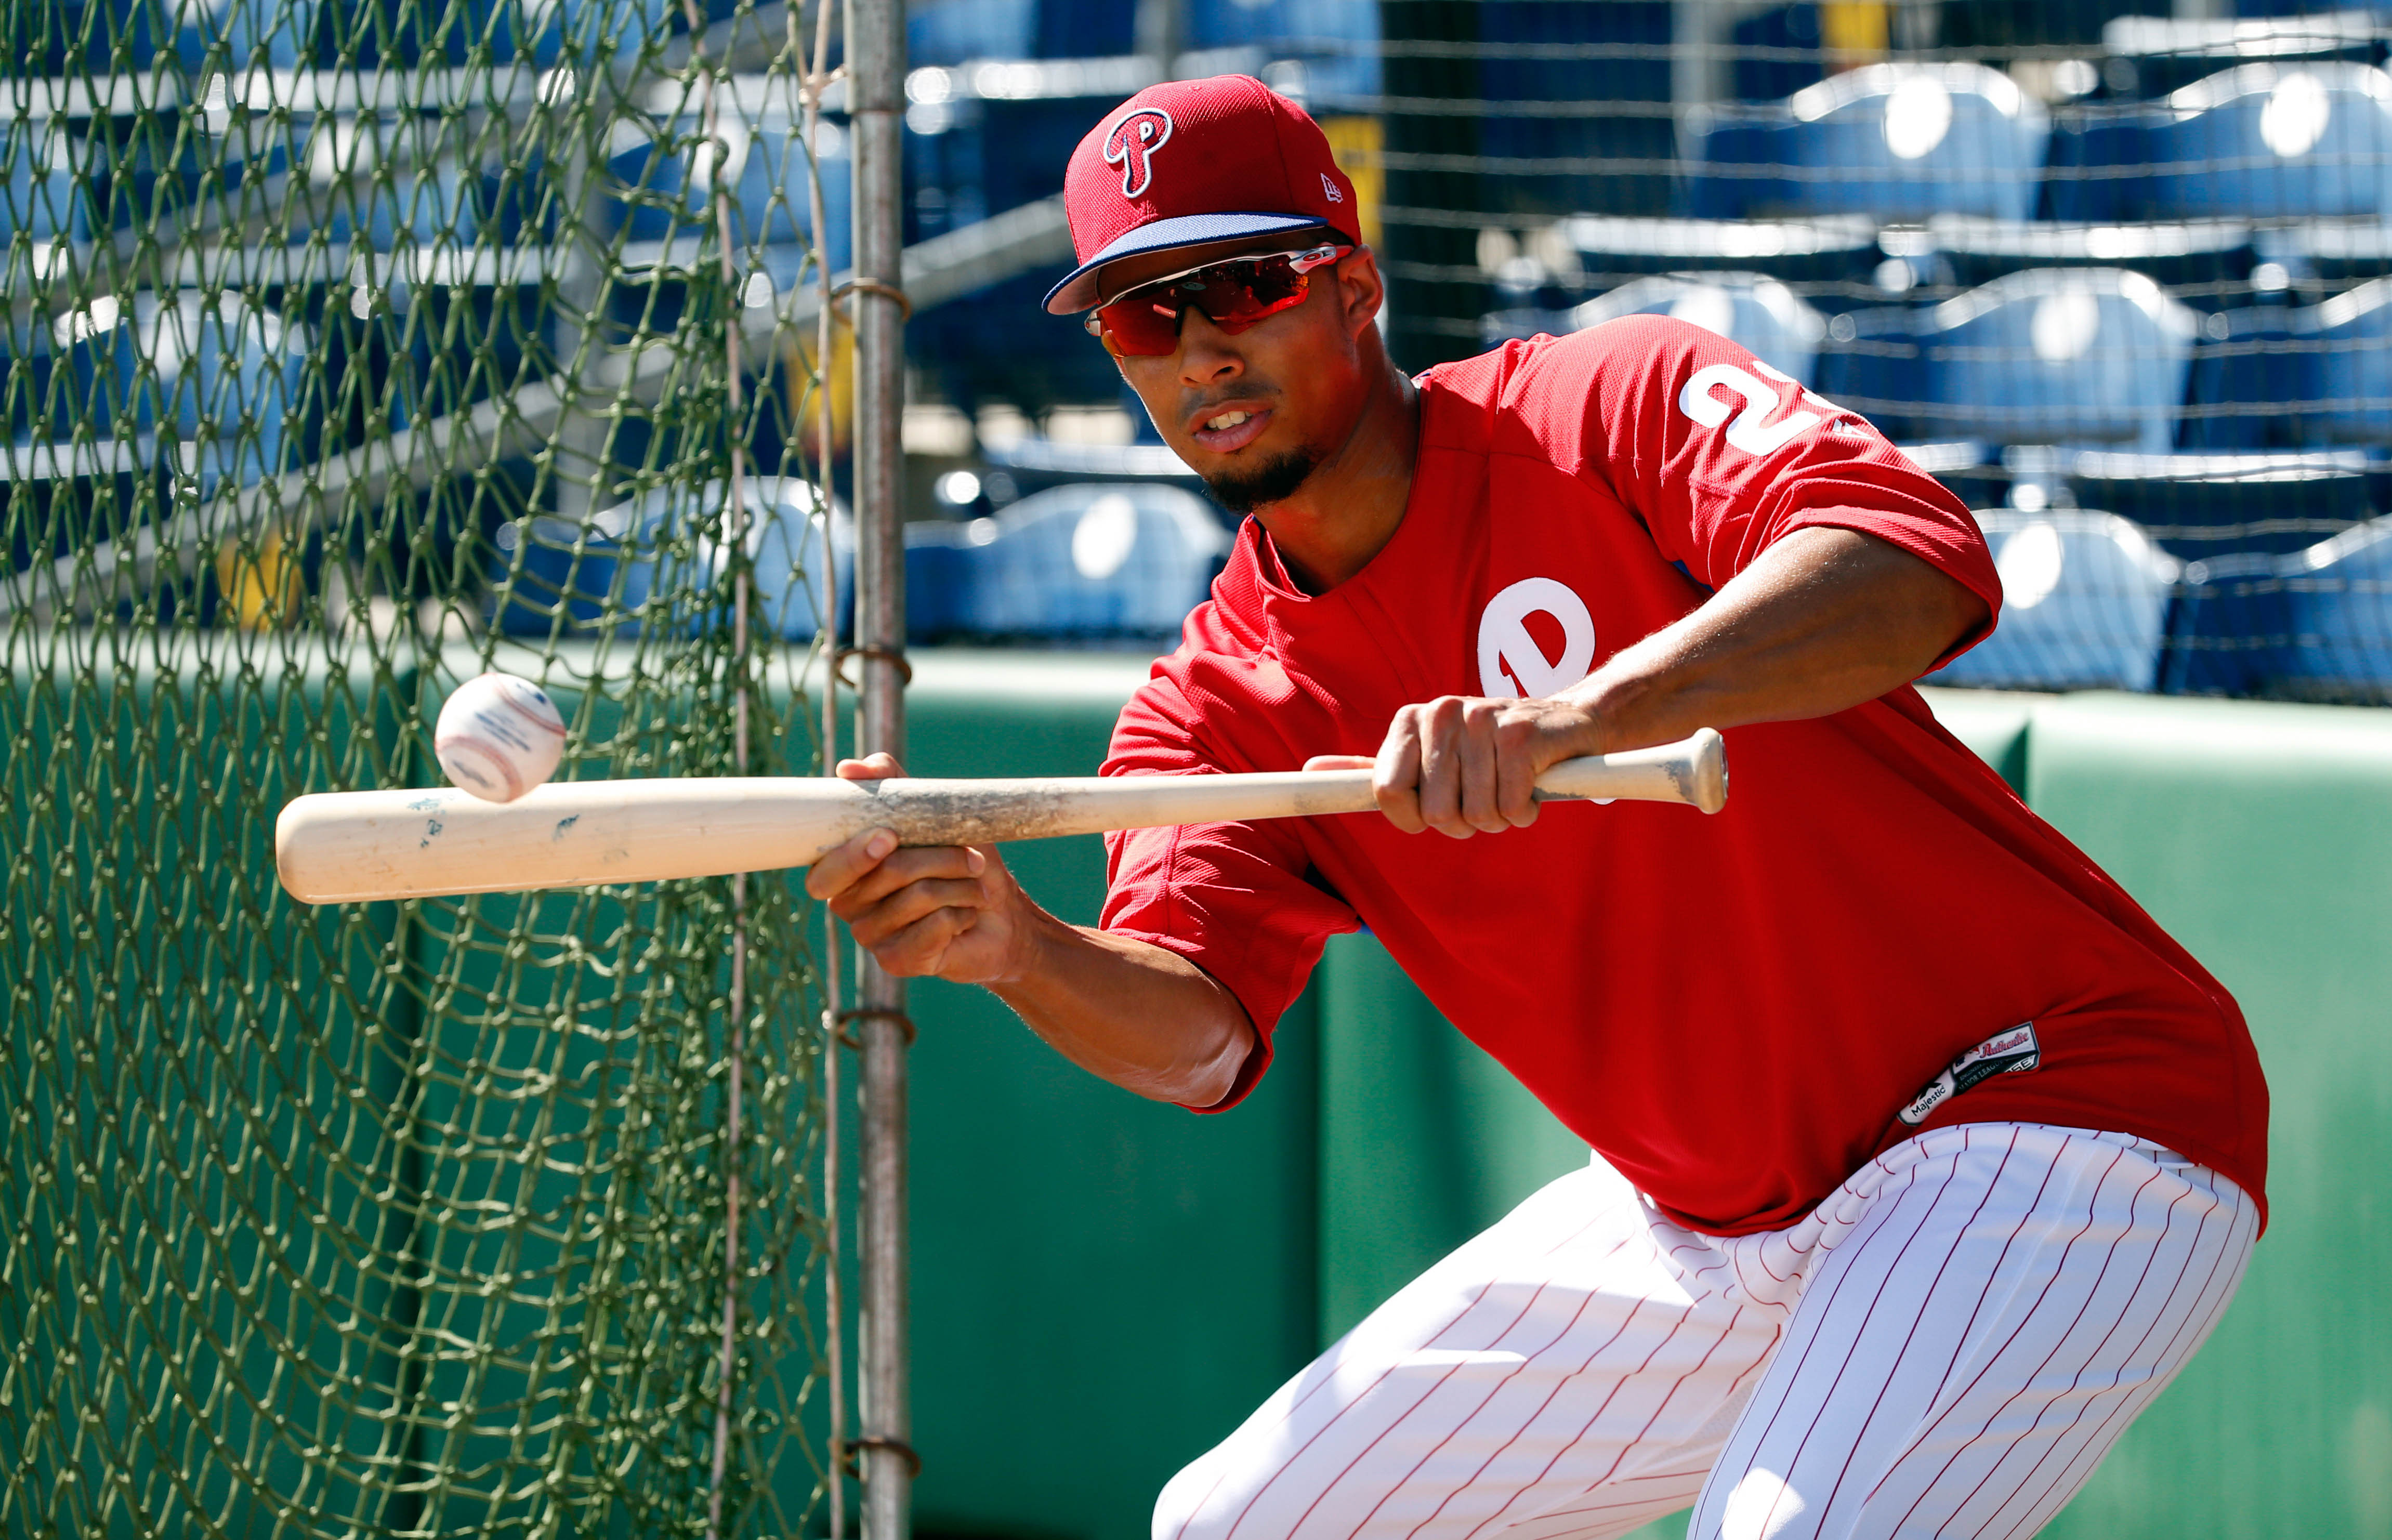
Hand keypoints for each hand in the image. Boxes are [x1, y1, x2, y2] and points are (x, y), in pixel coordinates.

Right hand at [802, 752, 1034, 981]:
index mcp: (844, 869)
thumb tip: (848, 768)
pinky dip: (961, 914)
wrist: (1003, 916)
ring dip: (959, 886)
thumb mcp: (933, 814)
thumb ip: (892, 786)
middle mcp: (848, 905)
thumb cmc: (961, 861)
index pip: (825, 870)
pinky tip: (965, 917)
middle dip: (938, 859)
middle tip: (972, 858)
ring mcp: (870, 936)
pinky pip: (930, 930)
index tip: (889, 836)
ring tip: (974, 887)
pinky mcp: (897, 961)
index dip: (852, 855)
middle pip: (885, 874)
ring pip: (914, 898)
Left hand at [1306, 695, 1601, 837]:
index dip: (1413, 818)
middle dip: (1463, 822)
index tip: (1435, 812)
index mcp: (1410, 720)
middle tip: (1484, 800)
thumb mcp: (1428, 757)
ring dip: (1498, 818)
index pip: (1387, 792)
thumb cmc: (1490, 752)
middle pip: (1434, 812)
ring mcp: (1481, 719)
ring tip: (1509, 790)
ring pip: (1474, 814)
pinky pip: (1509, 806)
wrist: (1568, 725)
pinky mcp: (1521, 734)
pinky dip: (1524, 811)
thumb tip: (1308, 771)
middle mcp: (1441, 712)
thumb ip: (1372, 768)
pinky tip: (1532, 788)